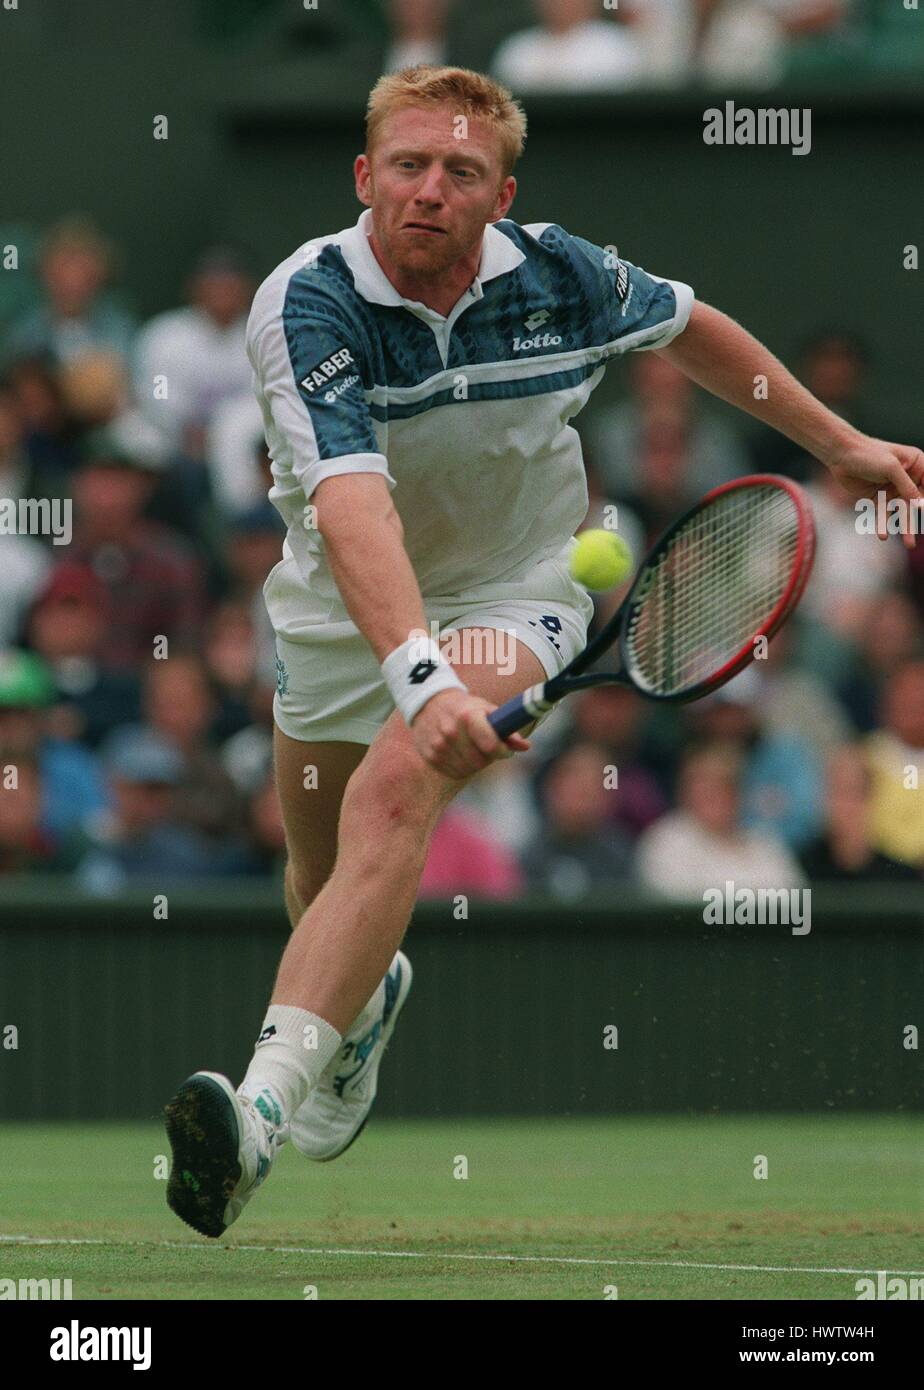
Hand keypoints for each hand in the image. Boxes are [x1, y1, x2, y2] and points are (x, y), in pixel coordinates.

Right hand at [410, 688, 530, 779]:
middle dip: (489, 757)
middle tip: (489, 748)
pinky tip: (461, 754)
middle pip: (480, 761)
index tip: (505, 750)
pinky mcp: (431, 757)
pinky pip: (455, 773)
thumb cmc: (465, 708)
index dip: (502, 751)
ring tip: (474, 748)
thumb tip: (526, 746)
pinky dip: (463, 767)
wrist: (429, 704)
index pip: (490, 745)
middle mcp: (451, 732)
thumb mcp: (486, 710)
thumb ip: (507, 728)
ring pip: (469, 769)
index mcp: (467, 716)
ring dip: (476, 763)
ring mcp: (439, 746)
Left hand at [823, 433, 923, 549]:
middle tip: (919, 538)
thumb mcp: (891, 468)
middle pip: (917, 503)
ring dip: (905, 528)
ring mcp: (893, 489)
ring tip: (909, 546)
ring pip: (902, 512)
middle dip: (918, 520)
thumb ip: (907, 487)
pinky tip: (883, 536)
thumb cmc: (868, 454)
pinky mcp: (878, 498)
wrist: (840, 455)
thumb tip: (921, 505)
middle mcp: (907, 478)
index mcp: (917, 464)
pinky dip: (884, 525)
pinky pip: (884, 515)